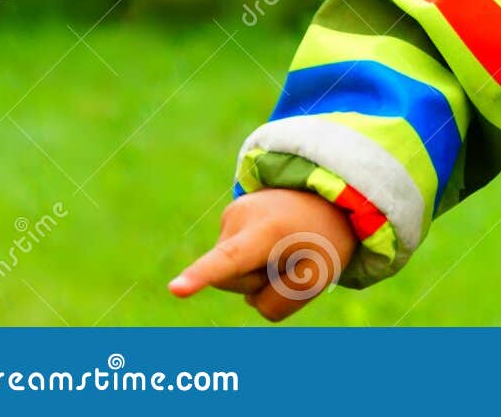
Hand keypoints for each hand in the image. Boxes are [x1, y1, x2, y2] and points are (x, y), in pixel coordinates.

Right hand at [169, 188, 359, 321]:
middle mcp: (241, 216)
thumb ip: (277, 303)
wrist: (325, 197)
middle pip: (233, 283)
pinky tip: (273, 239)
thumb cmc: (324, 239)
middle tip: (291, 255)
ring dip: (258, 271)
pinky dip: (252, 260)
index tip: (175, 289)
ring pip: (230, 274)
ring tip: (283, 244)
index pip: (230, 260)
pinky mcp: (226, 217)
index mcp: (268, 231)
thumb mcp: (318, 278)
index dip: (200, 277)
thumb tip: (245, 299)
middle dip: (261, 282)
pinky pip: (231, 262)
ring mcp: (230, 214)